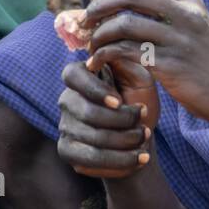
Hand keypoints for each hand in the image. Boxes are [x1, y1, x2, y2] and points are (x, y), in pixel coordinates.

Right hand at [57, 58, 153, 178]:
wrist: (141, 141)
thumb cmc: (139, 104)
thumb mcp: (140, 79)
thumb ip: (127, 61)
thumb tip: (112, 48)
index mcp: (81, 77)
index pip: (72, 76)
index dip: (94, 89)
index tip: (118, 102)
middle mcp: (67, 99)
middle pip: (87, 112)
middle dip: (121, 122)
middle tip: (144, 127)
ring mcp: (64, 125)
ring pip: (92, 137)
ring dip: (125, 142)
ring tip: (144, 139)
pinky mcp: (67, 150)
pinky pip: (90, 158)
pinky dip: (120, 161)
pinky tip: (138, 158)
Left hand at [84, 0, 208, 128]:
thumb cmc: (208, 65)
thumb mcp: (195, 28)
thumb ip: (168, 14)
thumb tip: (126, 5)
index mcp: (188, 2)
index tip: (98, 5)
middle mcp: (185, 15)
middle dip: (99, 6)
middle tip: (85, 21)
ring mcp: (179, 40)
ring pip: (124, 23)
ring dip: (99, 34)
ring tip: (91, 47)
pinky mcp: (171, 65)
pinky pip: (126, 52)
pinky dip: (105, 55)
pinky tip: (98, 63)